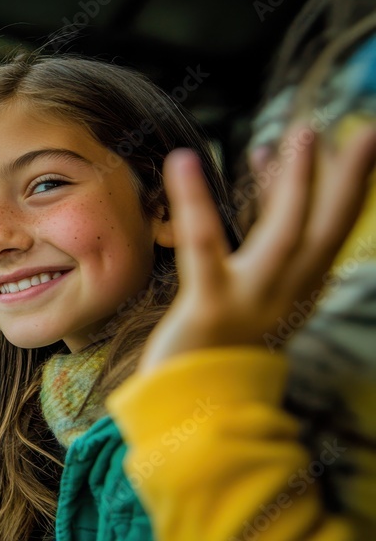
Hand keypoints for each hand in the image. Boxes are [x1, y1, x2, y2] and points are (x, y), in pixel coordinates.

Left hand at [141, 123, 375, 371]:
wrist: (197, 410)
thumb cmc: (221, 339)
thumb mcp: (254, 283)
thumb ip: (262, 228)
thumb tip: (267, 161)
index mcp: (299, 289)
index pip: (328, 230)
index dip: (346, 186)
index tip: (356, 140)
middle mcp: (287, 295)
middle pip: (327, 231)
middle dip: (351, 181)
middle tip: (372, 130)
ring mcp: (252, 301)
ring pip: (284, 237)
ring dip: (296, 185)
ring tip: (301, 134)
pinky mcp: (209, 307)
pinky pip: (204, 247)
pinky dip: (195, 203)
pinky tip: (184, 162)